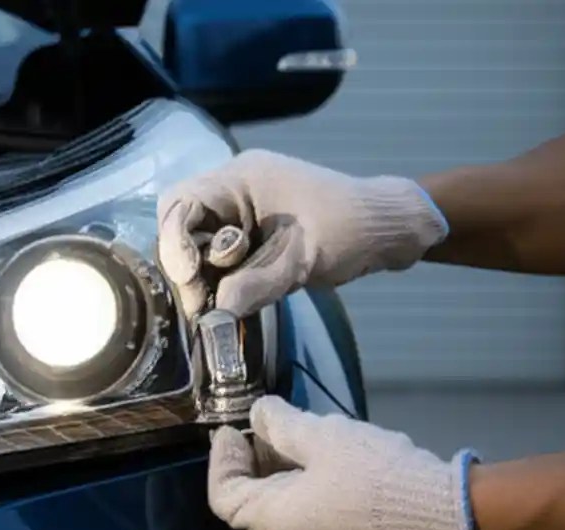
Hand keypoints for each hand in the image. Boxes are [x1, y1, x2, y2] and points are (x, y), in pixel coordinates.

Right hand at [157, 150, 448, 317]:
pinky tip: (228, 297)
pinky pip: (217, 253)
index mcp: (240, 178)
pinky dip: (218, 277)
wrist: (390, 230)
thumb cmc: (350, 231)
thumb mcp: (301, 261)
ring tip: (215, 303)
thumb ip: (254, 285)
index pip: (181, 203)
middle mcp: (233, 189)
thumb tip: (213, 315)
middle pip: (180, 222)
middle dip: (184, 262)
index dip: (175, 242)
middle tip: (199, 300)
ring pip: (196, 241)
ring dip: (201, 274)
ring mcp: (240, 210)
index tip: (191, 280)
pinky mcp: (250, 232)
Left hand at [207, 396, 480, 529]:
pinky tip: (337, 474)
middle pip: (255, 507)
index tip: (231, 432)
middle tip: (271, 431)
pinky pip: (319, 529)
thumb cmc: (376, 476)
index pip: (224, 497)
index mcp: (275, 521)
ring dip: (287, 482)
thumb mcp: (324, 436)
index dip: (222, 463)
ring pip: (289, 518)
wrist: (447, 517)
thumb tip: (259, 414)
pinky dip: (313, 501)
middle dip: (256, 466)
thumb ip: (283, 424)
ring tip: (306, 446)